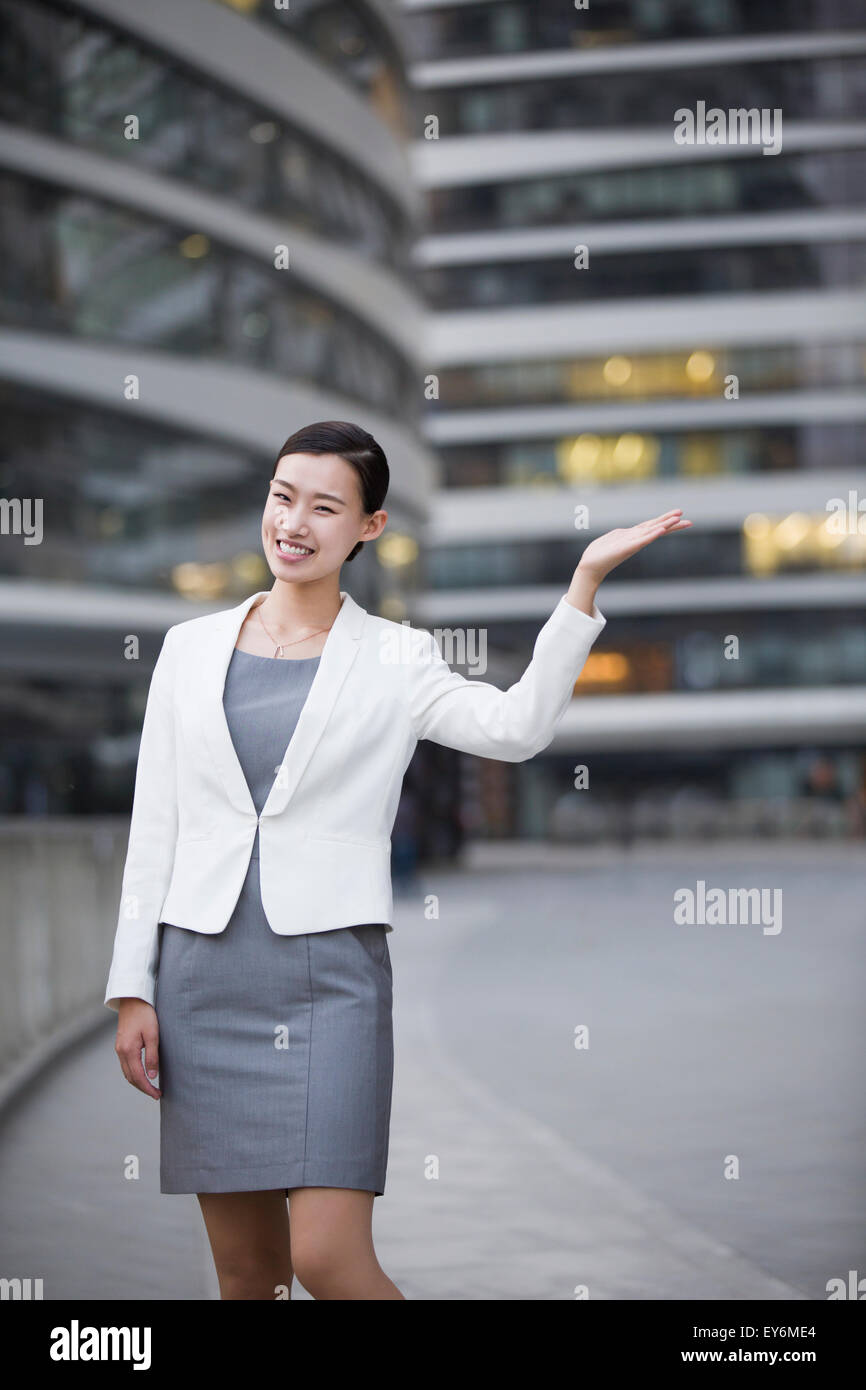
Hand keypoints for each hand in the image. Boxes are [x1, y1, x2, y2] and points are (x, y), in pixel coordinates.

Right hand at [115, 999, 161, 1098]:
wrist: (132, 999)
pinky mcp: (121, 1045)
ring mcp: (119, 1048)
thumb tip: (152, 1076)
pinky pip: (126, 1065)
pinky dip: (134, 1073)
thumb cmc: (145, 1014)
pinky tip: (142, 1074)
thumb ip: (152, 1056)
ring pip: (127, 1072)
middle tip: (156, 1094)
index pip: (138, 1076)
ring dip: (138, 1082)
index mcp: (128, 1050)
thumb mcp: (153, 1034)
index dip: (148, 1088)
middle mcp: (121, 1052)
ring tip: (151, 1087)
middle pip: (130, 1077)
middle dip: (143, 1088)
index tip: (157, 1095)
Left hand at [576, 509, 691, 583]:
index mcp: (633, 536)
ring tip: (679, 519)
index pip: (652, 526)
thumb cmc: (599, 553)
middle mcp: (635, 540)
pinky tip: (660, 530)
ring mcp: (632, 544)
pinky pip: (641, 541)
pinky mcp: (626, 548)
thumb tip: (628, 531)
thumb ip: (622, 534)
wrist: (589, 566)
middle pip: (657, 529)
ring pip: (652, 533)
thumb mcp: (612, 538)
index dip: (666, 520)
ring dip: (665, 526)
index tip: (681, 515)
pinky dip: (651, 535)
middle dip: (673, 524)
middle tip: (690, 521)